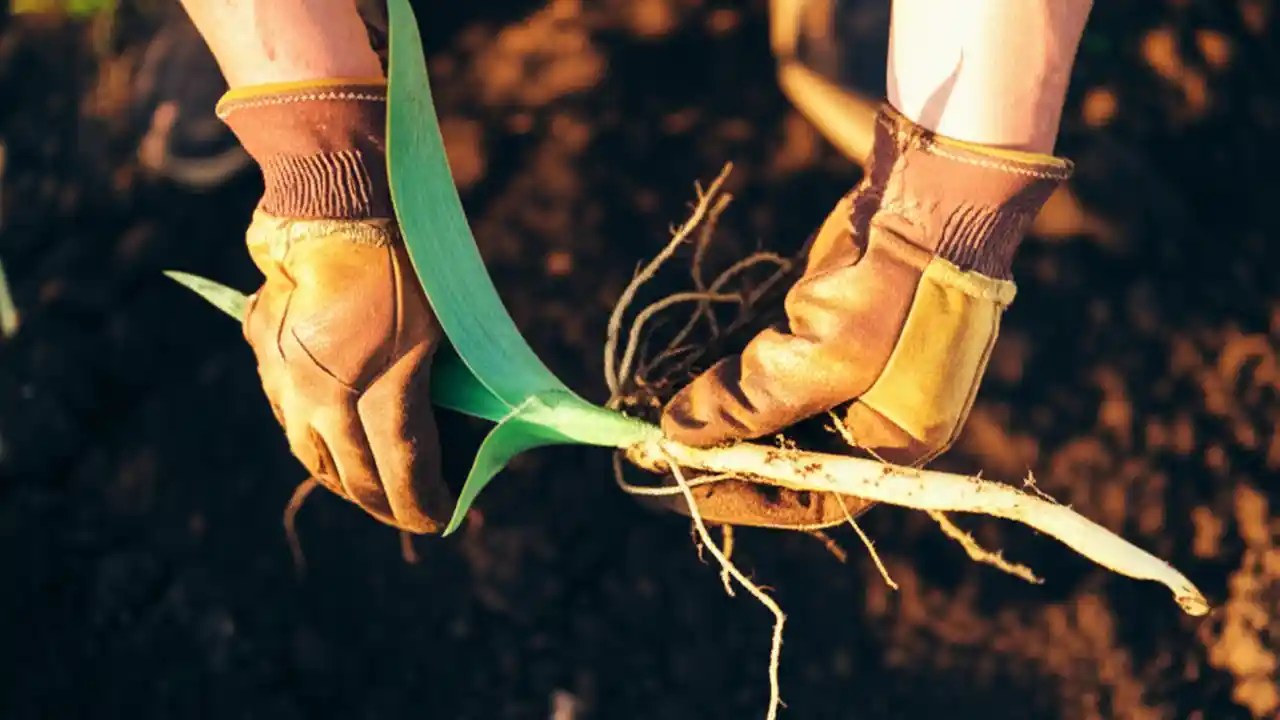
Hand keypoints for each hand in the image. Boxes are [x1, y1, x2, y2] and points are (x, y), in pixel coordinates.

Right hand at [219, 80, 452, 532]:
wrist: (335, 201)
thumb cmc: (409, 261)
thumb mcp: (442, 328)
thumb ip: (437, 387)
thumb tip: (448, 428)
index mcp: (384, 390)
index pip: (405, 473)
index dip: (423, 506)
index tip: (439, 521)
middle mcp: (329, 397)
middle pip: (355, 477)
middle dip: (384, 504)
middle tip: (406, 513)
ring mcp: (289, 379)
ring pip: (311, 454)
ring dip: (342, 479)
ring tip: (364, 490)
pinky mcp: (264, 353)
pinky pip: (287, 412)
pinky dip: (311, 434)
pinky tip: (326, 439)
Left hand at [662, 104, 1070, 468]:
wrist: (930, 194)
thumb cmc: (893, 288)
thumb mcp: (823, 360)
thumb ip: (750, 403)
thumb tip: (674, 435)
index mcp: (893, 443)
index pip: (810, 496)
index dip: (740, 494)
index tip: (675, 484)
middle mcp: (873, 414)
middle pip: (783, 453)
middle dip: (717, 449)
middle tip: (652, 447)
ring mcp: (849, 367)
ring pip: (767, 407)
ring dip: (712, 410)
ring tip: (649, 412)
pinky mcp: (823, 326)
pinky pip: (765, 364)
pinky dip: (722, 370)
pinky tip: (674, 371)